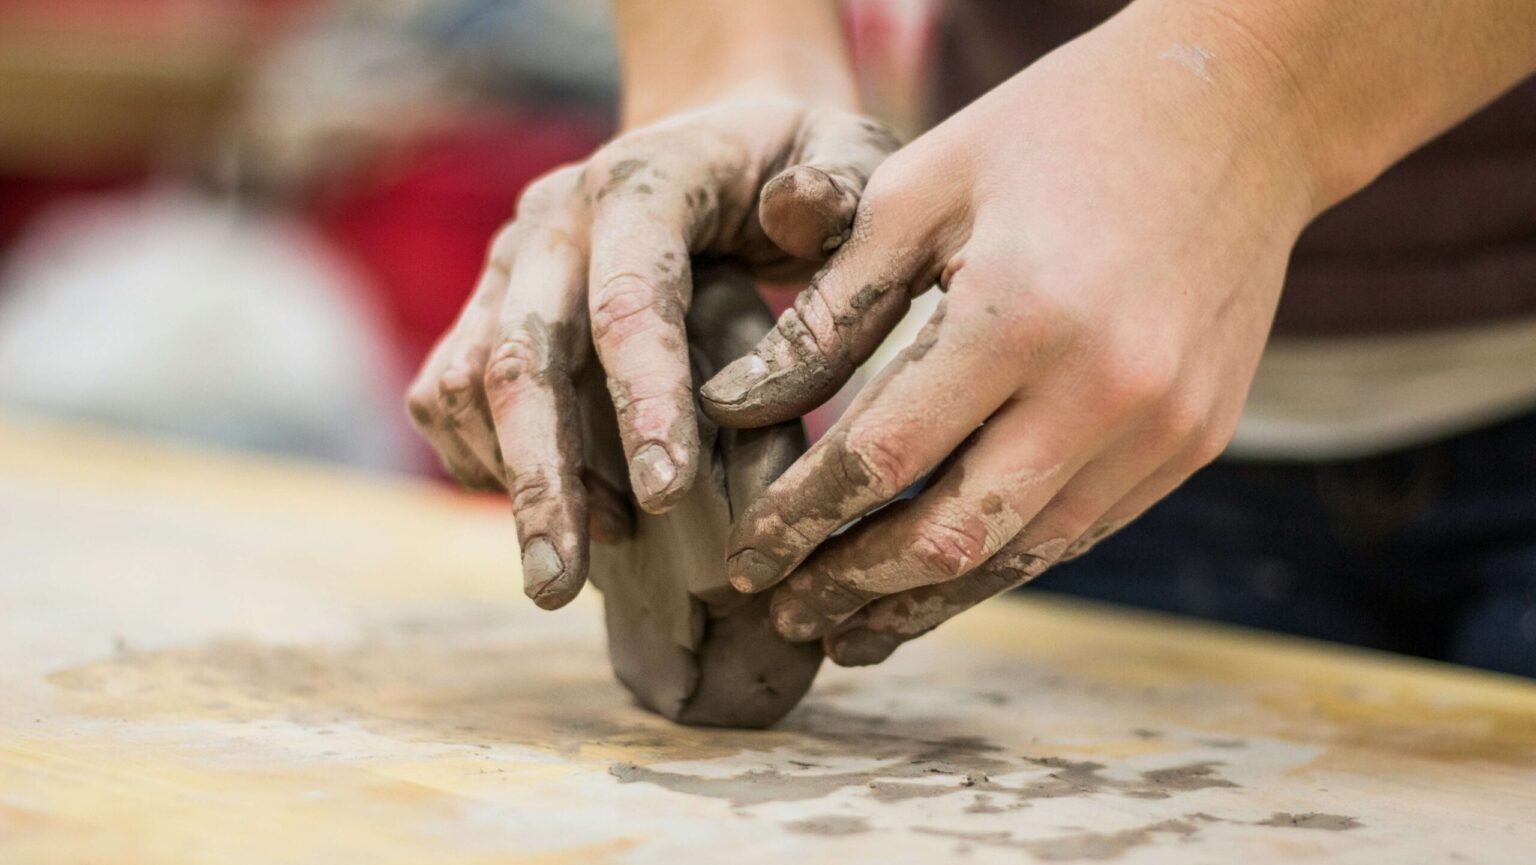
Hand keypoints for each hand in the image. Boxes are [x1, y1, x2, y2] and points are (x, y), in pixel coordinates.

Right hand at [406, 98, 898, 608]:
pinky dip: (485, 464)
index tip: (669, 499)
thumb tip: (796, 213)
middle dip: (541, 478)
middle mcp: (554, 221)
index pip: (630, 298)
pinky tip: (557, 513)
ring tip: (574, 566)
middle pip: (520, 355)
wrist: (715, 139)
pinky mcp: (485, 306)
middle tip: (557, 586)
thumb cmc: (796, 163)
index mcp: (643, 184)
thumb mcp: (847, 150)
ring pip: (466, 383)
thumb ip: (840, 183)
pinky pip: (449, 395)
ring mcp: (508, 265)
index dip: (644, 400)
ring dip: (513, 481)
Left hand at [701, 21, 1319, 664]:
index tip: (743, 557)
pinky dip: (1004, 559)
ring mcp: (1164, 426)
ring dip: (928, 601)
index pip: (880, 457)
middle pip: (950, 535)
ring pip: (1022, 555)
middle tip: (786, 614)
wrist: (1238, 110)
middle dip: (853, 587)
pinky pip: (1083, 529)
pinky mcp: (1197, 440)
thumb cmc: (1054, 132)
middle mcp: (1104, 389)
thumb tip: (733, 407)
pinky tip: (947, 575)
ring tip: (853, 631)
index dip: (799, 519)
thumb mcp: (920, 189)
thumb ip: (828, 309)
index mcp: (1019, 314)